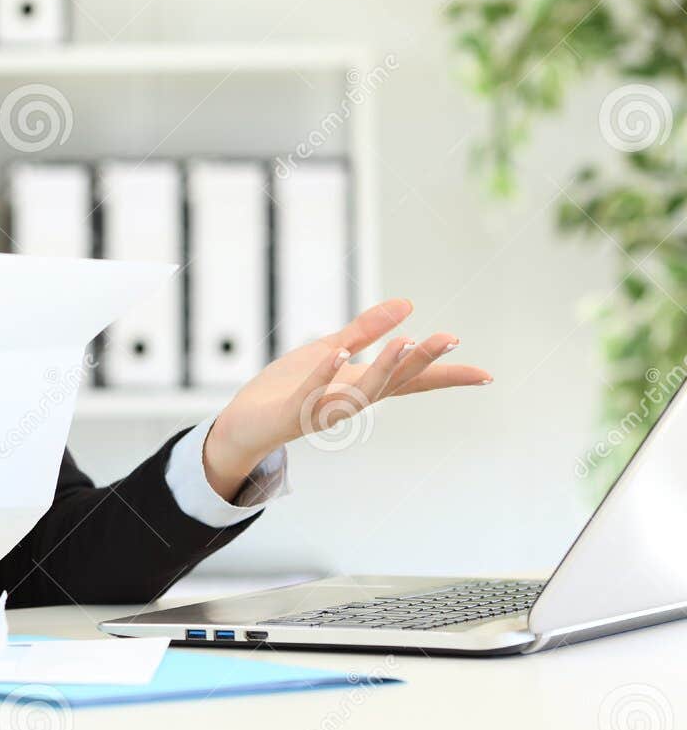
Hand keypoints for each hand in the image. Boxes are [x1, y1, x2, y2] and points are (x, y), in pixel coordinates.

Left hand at [202, 298, 492, 499]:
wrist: (243, 424)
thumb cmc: (287, 388)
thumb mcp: (330, 350)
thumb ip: (366, 329)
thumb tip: (408, 304)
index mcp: (361, 385)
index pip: (412, 380)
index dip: (446, 376)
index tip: (486, 374)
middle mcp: (350, 401)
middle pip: (394, 381)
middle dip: (421, 360)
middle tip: (450, 337)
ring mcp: (324, 410)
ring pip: (361, 390)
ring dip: (383, 366)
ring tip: (407, 340)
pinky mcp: (293, 413)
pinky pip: (312, 392)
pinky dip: (325, 374)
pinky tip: (339, 352)